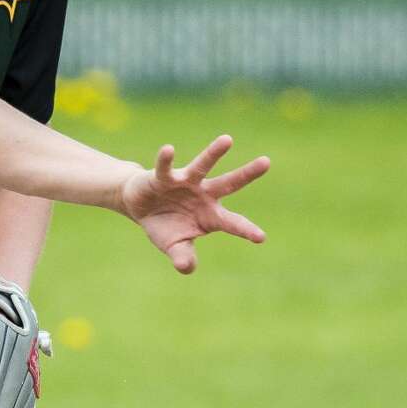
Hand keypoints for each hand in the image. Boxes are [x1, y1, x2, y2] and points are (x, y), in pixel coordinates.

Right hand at [119, 134, 268, 274]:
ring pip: (202, 166)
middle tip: (266, 162)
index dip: (245, 230)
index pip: (233, 223)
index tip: (261, 237)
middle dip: (247, 174)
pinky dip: (165, 160)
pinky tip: (168, 149)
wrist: (139, 206)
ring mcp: (185, 183)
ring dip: (214, 153)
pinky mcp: (164, 177)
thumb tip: (186, 268)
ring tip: (228, 139)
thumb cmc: (164, 226)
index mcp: (211, 215)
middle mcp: (204, 195)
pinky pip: (166, 168)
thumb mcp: (173, 246)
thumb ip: (183, 256)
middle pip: (228, 183)